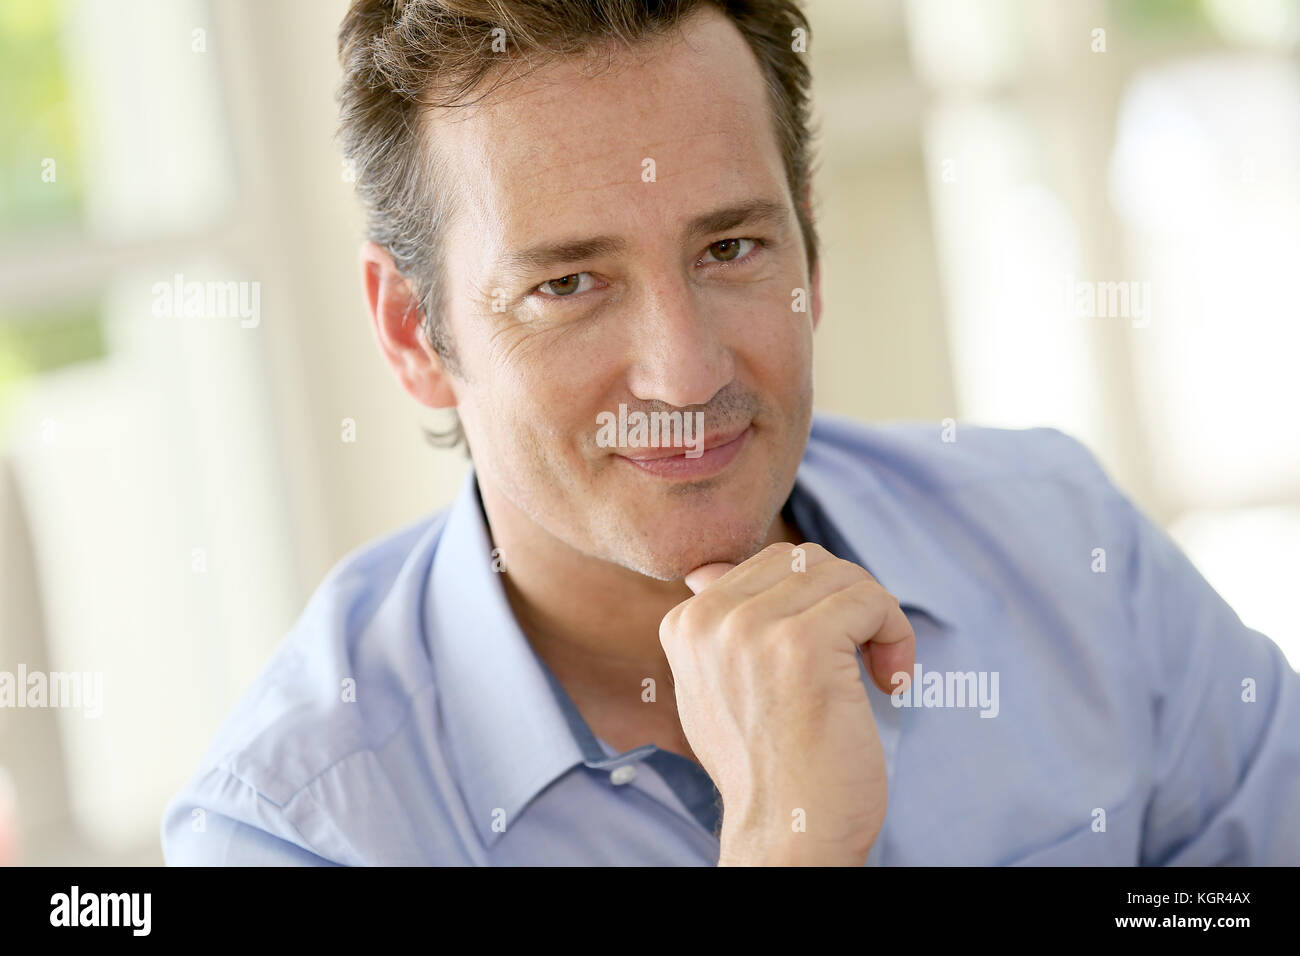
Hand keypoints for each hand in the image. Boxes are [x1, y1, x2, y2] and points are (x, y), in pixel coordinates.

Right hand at [659, 542, 914, 865]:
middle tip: (862, 661)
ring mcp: (752, 629)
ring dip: (877, 621)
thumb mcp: (716, 688)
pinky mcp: (802, 644)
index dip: (816, 603)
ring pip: (843, 577)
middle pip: (808, 560)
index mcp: (685, 622)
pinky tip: (892, 684)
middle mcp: (709, 618)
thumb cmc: (767, 768)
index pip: (770, 563)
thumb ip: (718, 629)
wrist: (785, 835)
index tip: (827, 660)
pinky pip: (871, 601)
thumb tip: (708, 570)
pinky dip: (897, 636)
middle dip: (848, 603)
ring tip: (879, 674)